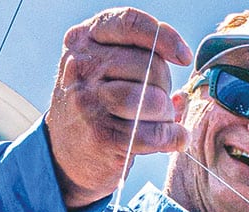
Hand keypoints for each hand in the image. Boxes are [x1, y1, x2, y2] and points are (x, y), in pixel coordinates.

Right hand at [45, 8, 192, 209]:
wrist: (65, 150)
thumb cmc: (96, 104)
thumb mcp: (104, 67)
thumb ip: (139, 54)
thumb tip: (181, 55)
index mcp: (83, 39)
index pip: (130, 23)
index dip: (164, 37)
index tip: (183, 57)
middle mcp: (81, 66)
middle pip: (150, 65)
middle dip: (164, 86)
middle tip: (156, 102)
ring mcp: (89, 101)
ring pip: (154, 99)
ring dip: (166, 114)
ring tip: (159, 119)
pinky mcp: (101, 135)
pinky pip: (154, 133)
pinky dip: (172, 137)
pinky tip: (173, 138)